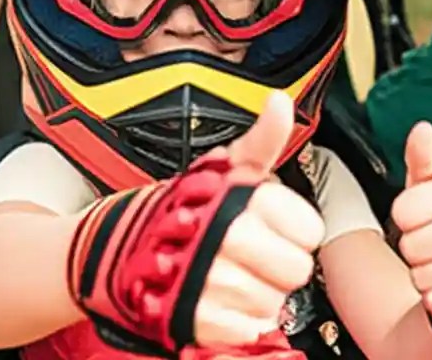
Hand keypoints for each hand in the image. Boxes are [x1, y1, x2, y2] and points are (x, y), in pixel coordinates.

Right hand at [195, 93, 326, 347]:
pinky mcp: (194, 318)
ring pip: (273, 302)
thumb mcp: (228, 166)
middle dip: (278, 265)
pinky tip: (220, 300)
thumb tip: (280, 102)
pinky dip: (236, 321)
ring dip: (256, 295)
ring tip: (232, 274)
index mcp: (242, 199)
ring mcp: (209, 279)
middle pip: (295, 270)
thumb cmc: (185, 207)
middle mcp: (226, 237)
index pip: (310, 231)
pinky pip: (245, 329)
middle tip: (254, 254)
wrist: (121, 247)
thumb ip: (263, 139)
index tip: (274, 226)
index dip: (295, 231)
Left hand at [392, 121, 431, 318]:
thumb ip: (422, 161)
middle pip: (411, 246)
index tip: (416, 220)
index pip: (402, 209)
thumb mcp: (429, 193)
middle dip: (411, 252)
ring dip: (421, 277)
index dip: (402, 219)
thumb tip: (422, 127)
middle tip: (428, 248)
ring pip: (423, 276)